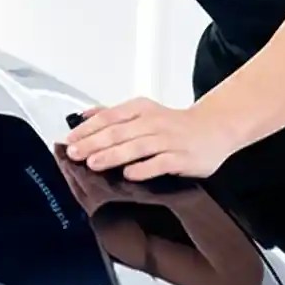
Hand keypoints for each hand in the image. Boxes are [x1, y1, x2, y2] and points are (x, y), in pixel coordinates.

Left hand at [63, 97, 241, 180]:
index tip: (69, 140)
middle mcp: (153, 122)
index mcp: (140, 109)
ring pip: (136, 146)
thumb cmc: (174, 124)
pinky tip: (128, 174)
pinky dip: (144, 168)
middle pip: (118, 132)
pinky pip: (161, 163)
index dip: (87, 128)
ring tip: (93, 163)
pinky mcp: (182, 157)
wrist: (215, 128)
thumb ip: (112, 114)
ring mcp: (169, 140)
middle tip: (74, 153)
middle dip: (93, 143)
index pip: (108, 116)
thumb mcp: (142, 112)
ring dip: (113, 155)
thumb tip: (81, 116)